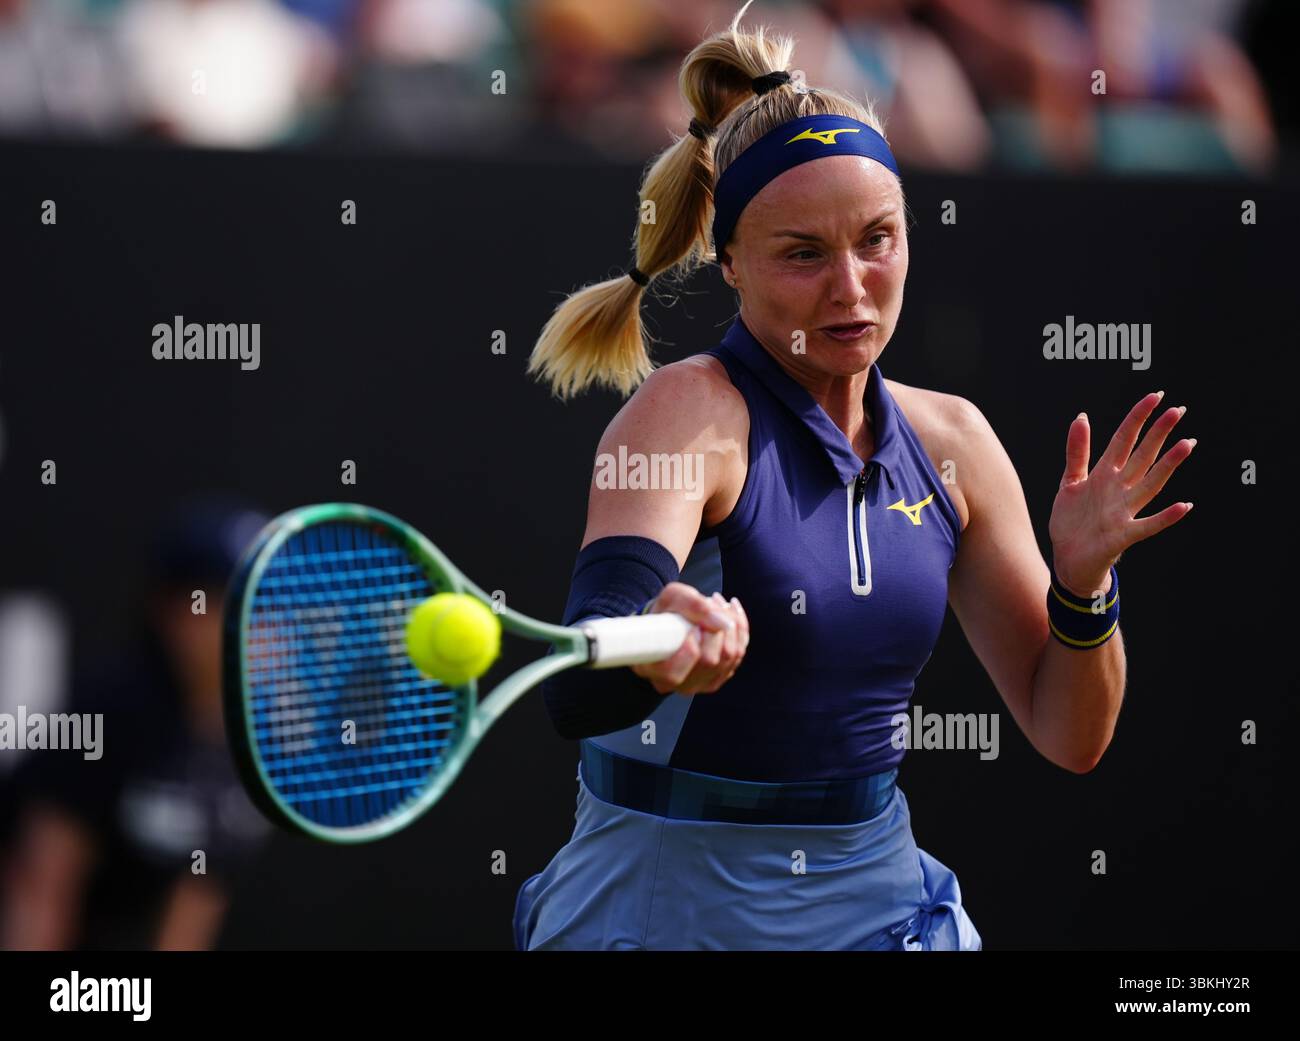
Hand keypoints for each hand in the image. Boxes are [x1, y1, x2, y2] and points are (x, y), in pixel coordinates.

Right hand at [631, 586, 749, 694]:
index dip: (688, 649)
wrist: (671, 623)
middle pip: (709, 660)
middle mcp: (676, 684)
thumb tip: (722, 621)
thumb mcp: (671, 597)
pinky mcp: (718, 678)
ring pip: (729, 657)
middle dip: (715, 627)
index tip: (692, 625)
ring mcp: (700, 685)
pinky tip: (730, 612)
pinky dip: (740, 629)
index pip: (673, 672)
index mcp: (652, 669)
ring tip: (718, 603)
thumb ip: (692, 605)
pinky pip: (738, 655)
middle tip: (709, 602)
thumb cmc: (666, 611)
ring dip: (731, 624)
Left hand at [1049, 391, 1194, 596]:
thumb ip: (1077, 452)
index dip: (1137, 418)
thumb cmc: (1072, 521)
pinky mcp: (1123, 536)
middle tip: (1178, 410)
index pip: (1124, 440)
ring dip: (1168, 466)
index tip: (1156, 396)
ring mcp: (1123, 512)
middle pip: (1142, 457)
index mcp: (1105, 475)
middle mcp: (1119, 490)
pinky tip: (1184, 506)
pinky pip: (1147, 525)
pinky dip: (1165, 517)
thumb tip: (1082, 416)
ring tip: (1186, 444)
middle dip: (1159, 434)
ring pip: (1150, 485)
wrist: (1068, 559)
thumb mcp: (1069, 482)